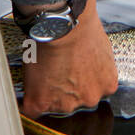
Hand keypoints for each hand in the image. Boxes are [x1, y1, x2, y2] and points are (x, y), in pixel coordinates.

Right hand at [20, 0, 117, 116]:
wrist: (61, 25)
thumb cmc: (80, 27)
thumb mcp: (101, 48)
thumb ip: (97, 66)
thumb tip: (89, 65)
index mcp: (106, 85)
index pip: (92, 93)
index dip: (80, 84)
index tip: (73, 77)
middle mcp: (89, 99)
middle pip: (75, 103)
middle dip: (66, 91)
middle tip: (57, 71)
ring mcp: (65, 104)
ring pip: (53, 106)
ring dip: (47, 94)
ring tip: (44, 70)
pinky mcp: (41, 103)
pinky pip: (32, 109)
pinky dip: (28, 100)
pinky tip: (29, 85)